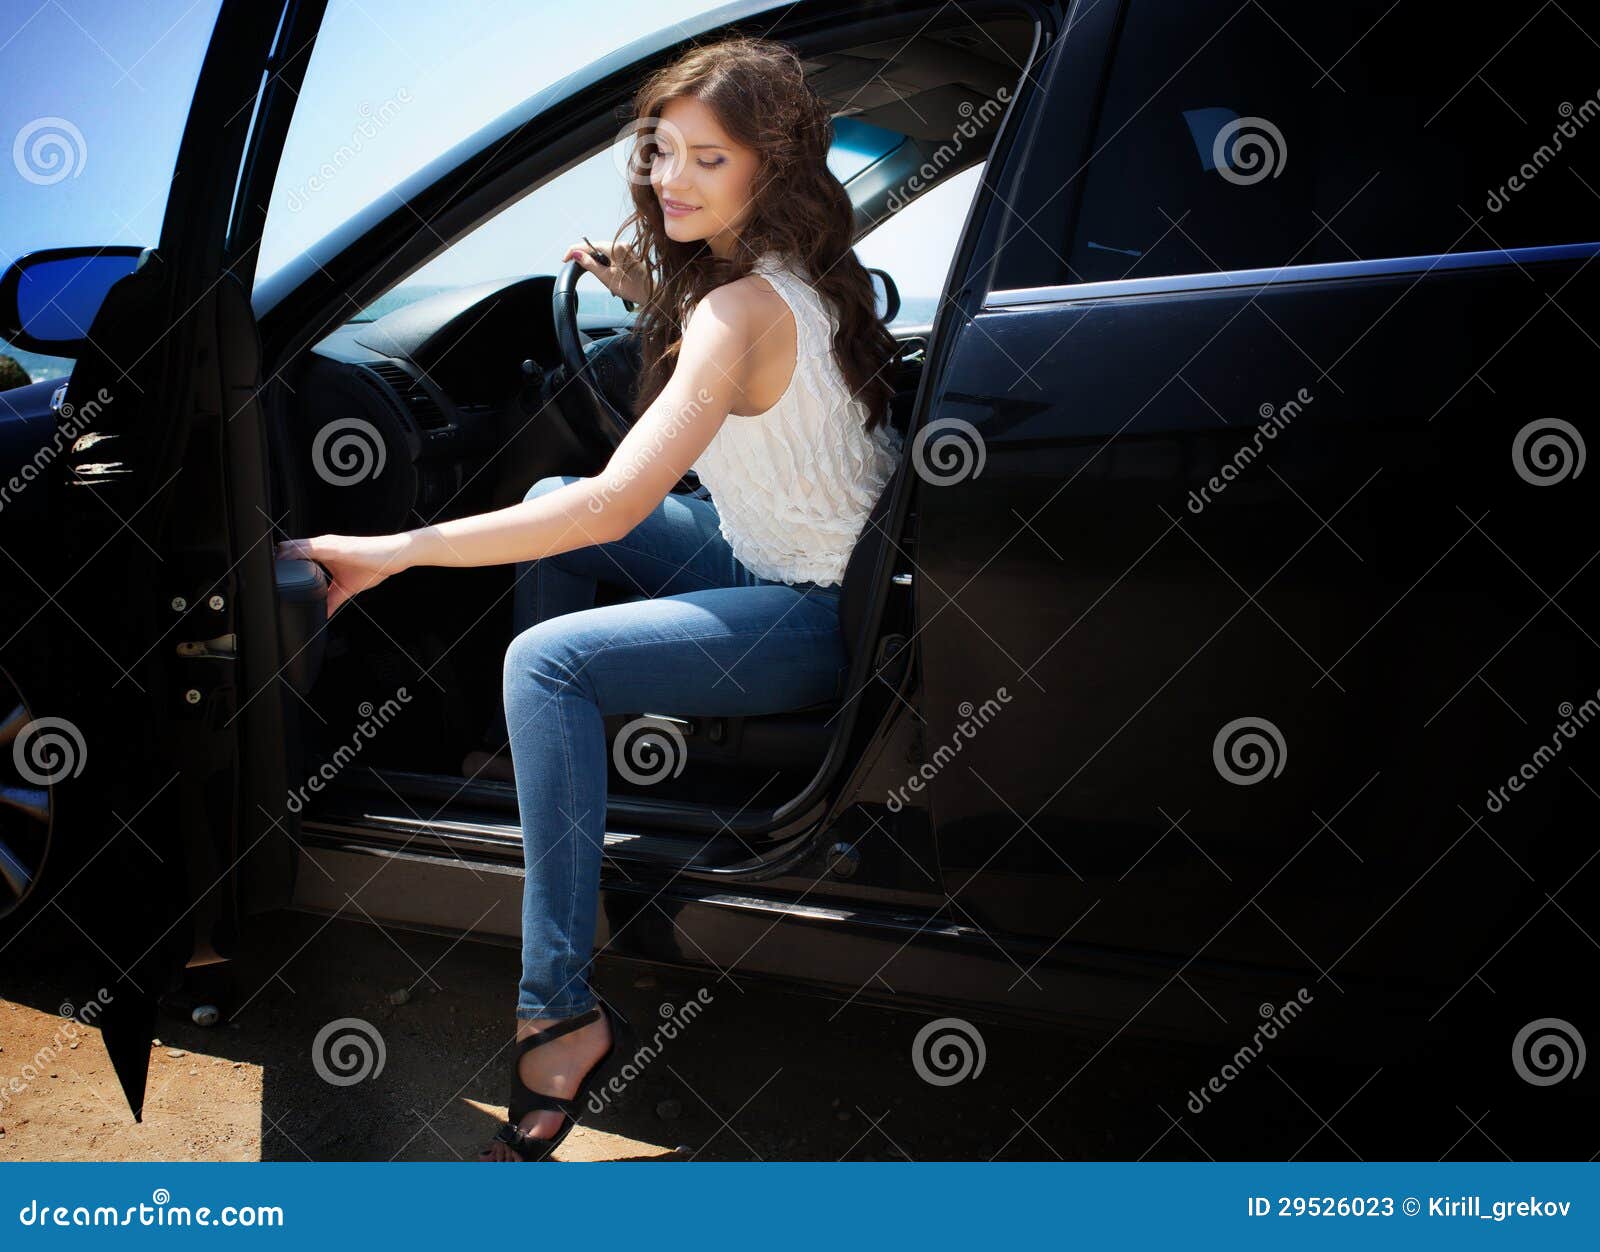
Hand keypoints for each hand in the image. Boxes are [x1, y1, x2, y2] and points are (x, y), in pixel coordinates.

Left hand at [274, 532, 408, 616]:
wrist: (396, 555)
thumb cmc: (375, 565)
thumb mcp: (347, 588)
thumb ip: (331, 600)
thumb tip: (320, 615)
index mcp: (324, 553)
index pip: (293, 554)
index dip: (279, 563)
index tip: (267, 577)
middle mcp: (323, 545)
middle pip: (287, 549)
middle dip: (273, 561)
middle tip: (258, 577)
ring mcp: (327, 544)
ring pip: (293, 547)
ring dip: (277, 557)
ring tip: (264, 571)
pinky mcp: (335, 547)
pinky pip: (308, 549)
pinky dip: (294, 555)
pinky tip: (284, 563)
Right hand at [564, 238, 647, 304]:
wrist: (650, 293)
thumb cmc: (631, 287)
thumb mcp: (606, 277)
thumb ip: (589, 264)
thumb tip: (576, 254)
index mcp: (615, 248)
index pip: (588, 244)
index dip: (574, 250)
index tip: (565, 258)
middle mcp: (621, 244)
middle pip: (595, 245)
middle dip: (583, 254)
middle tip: (573, 263)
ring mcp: (625, 248)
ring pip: (602, 249)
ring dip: (593, 257)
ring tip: (588, 268)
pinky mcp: (628, 254)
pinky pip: (610, 252)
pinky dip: (602, 259)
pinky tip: (602, 268)